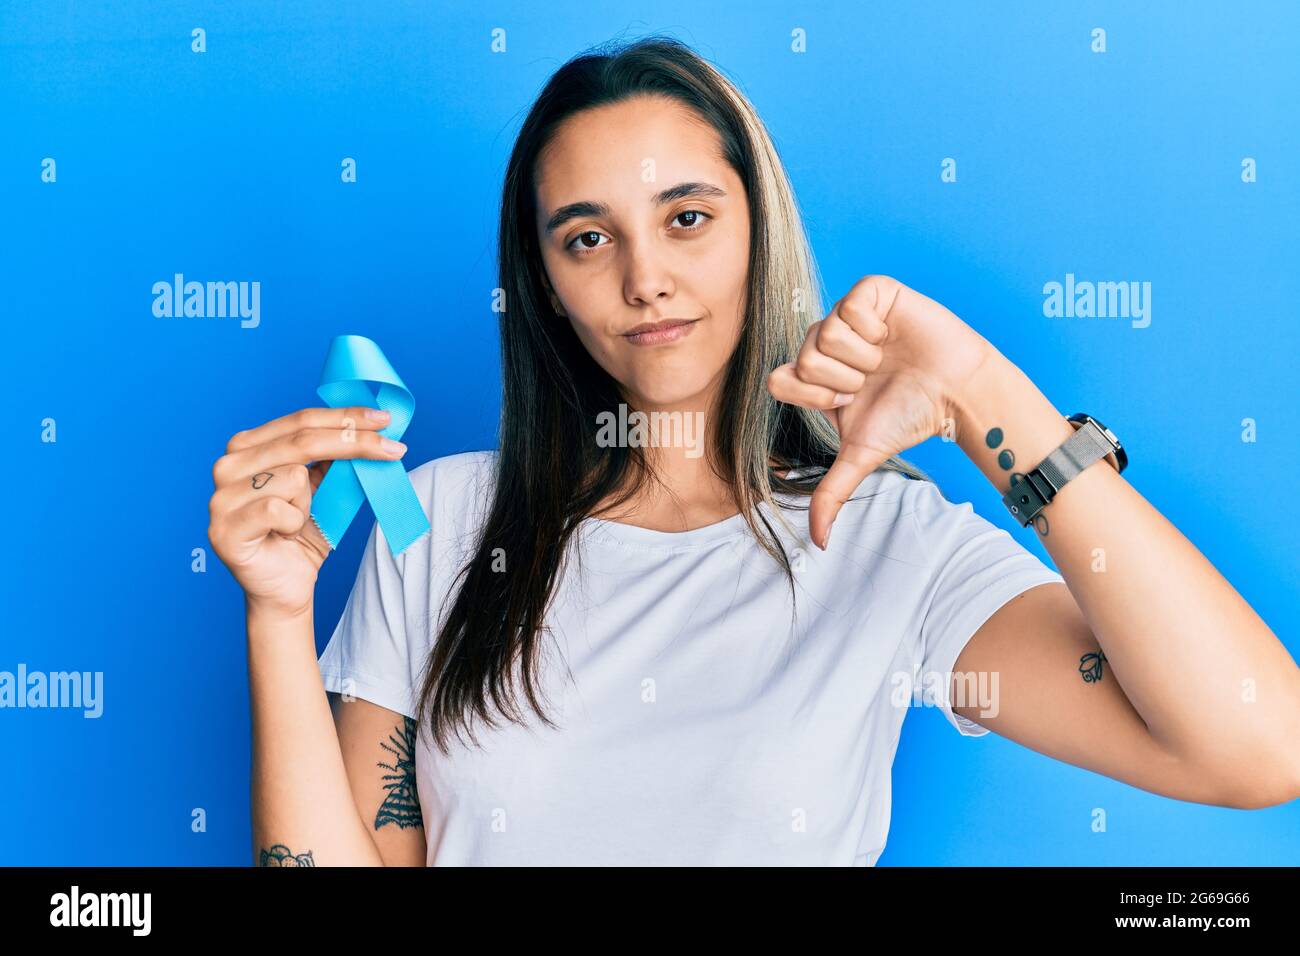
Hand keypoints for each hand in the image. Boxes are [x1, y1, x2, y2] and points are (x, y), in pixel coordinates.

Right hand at [207, 406, 407, 618]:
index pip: (301, 420)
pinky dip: (293, 524)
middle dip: (354, 443)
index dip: (345, 417)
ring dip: (308, 504)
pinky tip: (283, 536)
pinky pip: (278, 509)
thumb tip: (371, 427)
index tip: (385, 419)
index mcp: (247, 447)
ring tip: (295, 523)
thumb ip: (333, 457)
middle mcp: (227, 465)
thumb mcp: (324, 488)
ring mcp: (220, 497)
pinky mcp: (224, 528)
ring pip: (294, 476)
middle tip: (394, 450)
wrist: (286, 587)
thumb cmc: (302, 535)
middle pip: (302, 440)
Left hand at [767, 274, 992, 549]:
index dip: (813, 396)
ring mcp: (847, 314)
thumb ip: (833, 493)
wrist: (956, 393)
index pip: (779, 378)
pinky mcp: (873, 292)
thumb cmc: (909, 418)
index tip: (846, 403)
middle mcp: (825, 341)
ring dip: (860, 359)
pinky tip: (889, 337)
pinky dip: (872, 330)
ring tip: (883, 361)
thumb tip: (818, 543)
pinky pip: (849, 306)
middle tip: (869, 381)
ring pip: (823, 333)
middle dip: (840, 381)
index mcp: (814, 374)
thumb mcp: (862, 455)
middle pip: (801, 357)